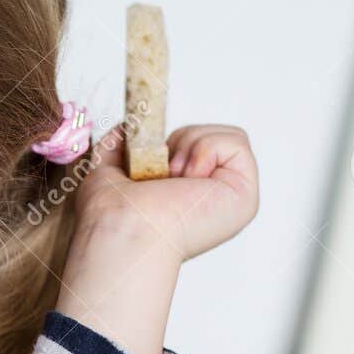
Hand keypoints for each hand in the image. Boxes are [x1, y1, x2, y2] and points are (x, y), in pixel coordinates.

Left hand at [76, 123, 259, 261]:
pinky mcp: (246, 194)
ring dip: (190, 147)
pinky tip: (189, 182)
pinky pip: (235, 141)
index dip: (171, 146)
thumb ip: (118, 147)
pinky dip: (204, 151)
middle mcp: (214, 199)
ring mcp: (233, 198)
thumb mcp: (108, 168)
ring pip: (226, 136)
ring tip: (175, 180)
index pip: (193, 146)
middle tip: (162, 176)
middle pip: (210, 137)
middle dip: (179, 145)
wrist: (122, 227)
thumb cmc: (111, 211)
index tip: (151, 167)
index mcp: (188, 196)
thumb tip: (126, 127)